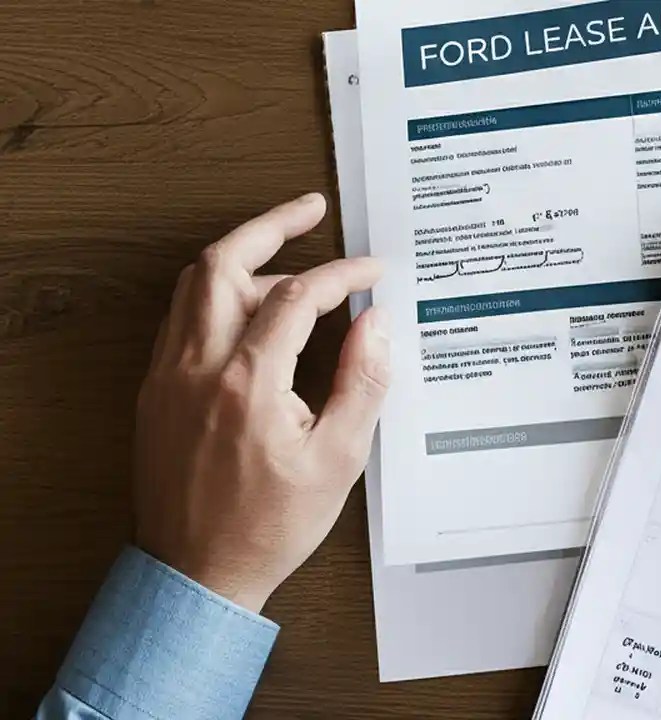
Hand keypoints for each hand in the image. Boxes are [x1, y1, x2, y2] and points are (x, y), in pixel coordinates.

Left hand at [133, 193, 388, 611]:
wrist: (197, 573)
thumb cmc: (268, 524)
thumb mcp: (339, 458)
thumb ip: (361, 381)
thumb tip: (377, 322)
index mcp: (247, 381)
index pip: (298, 296)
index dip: (342, 273)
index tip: (372, 271)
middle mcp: (198, 367)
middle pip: (224, 263)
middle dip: (270, 224)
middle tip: (310, 208)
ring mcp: (168, 377)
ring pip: (195, 286)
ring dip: (242, 260)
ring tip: (289, 261)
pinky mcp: (156, 392)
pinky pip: (182, 318)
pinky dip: (217, 295)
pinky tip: (251, 310)